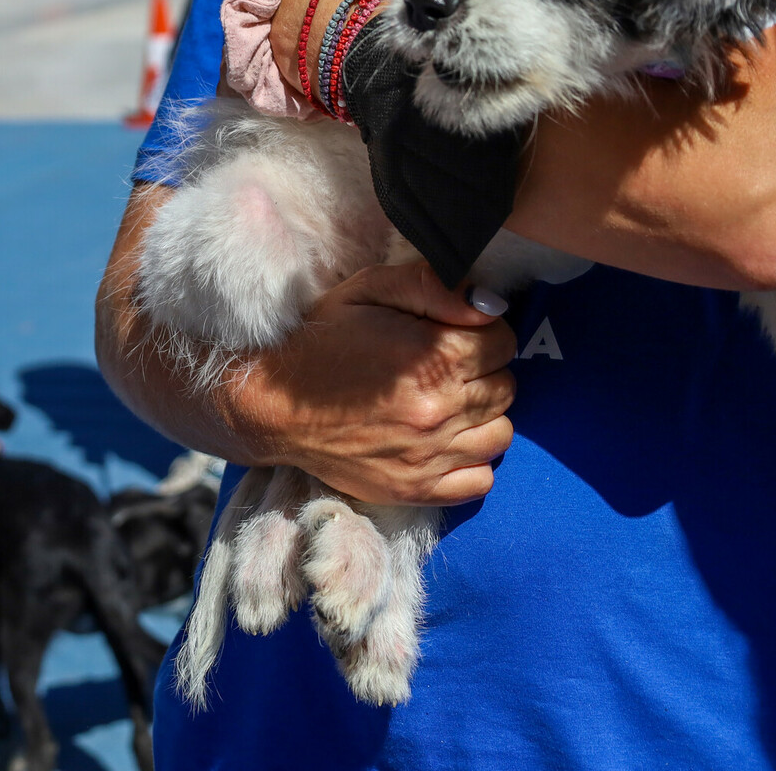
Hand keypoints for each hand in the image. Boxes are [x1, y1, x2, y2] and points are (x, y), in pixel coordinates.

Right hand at [224, 261, 515, 506]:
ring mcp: (430, 455)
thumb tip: (489, 305)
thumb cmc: (321, 338)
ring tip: (447, 403)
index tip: (456, 334)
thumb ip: (433, 287)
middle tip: (444, 366)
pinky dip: (471, 460)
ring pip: (500, 433)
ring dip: (482, 415)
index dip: (482, 332)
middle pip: (505, 386)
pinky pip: (480, 480)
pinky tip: (444, 441)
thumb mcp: (368, 290)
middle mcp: (439, 409)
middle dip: (482, 370)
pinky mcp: (416, 489)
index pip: (504, 341)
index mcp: (432, 356)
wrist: (270, 401)